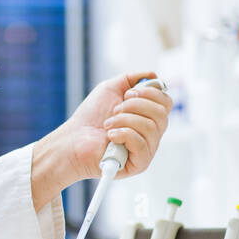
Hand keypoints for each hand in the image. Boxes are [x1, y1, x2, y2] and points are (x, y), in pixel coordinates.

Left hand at [33, 71, 172, 203]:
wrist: (72, 140)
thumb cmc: (90, 117)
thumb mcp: (110, 89)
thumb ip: (132, 79)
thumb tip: (153, 74)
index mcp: (148, 116)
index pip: (166, 102)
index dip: (151, 93)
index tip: (128, 93)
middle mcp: (152, 133)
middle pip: (161, 113)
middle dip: (135, 106)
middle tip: (115, 109)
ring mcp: (147, 149)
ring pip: (150, 127)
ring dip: (123, 120)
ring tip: (107, 124)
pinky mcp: (139, 163)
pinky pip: (142, 144)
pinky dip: (123, 134)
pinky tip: (110, 136)